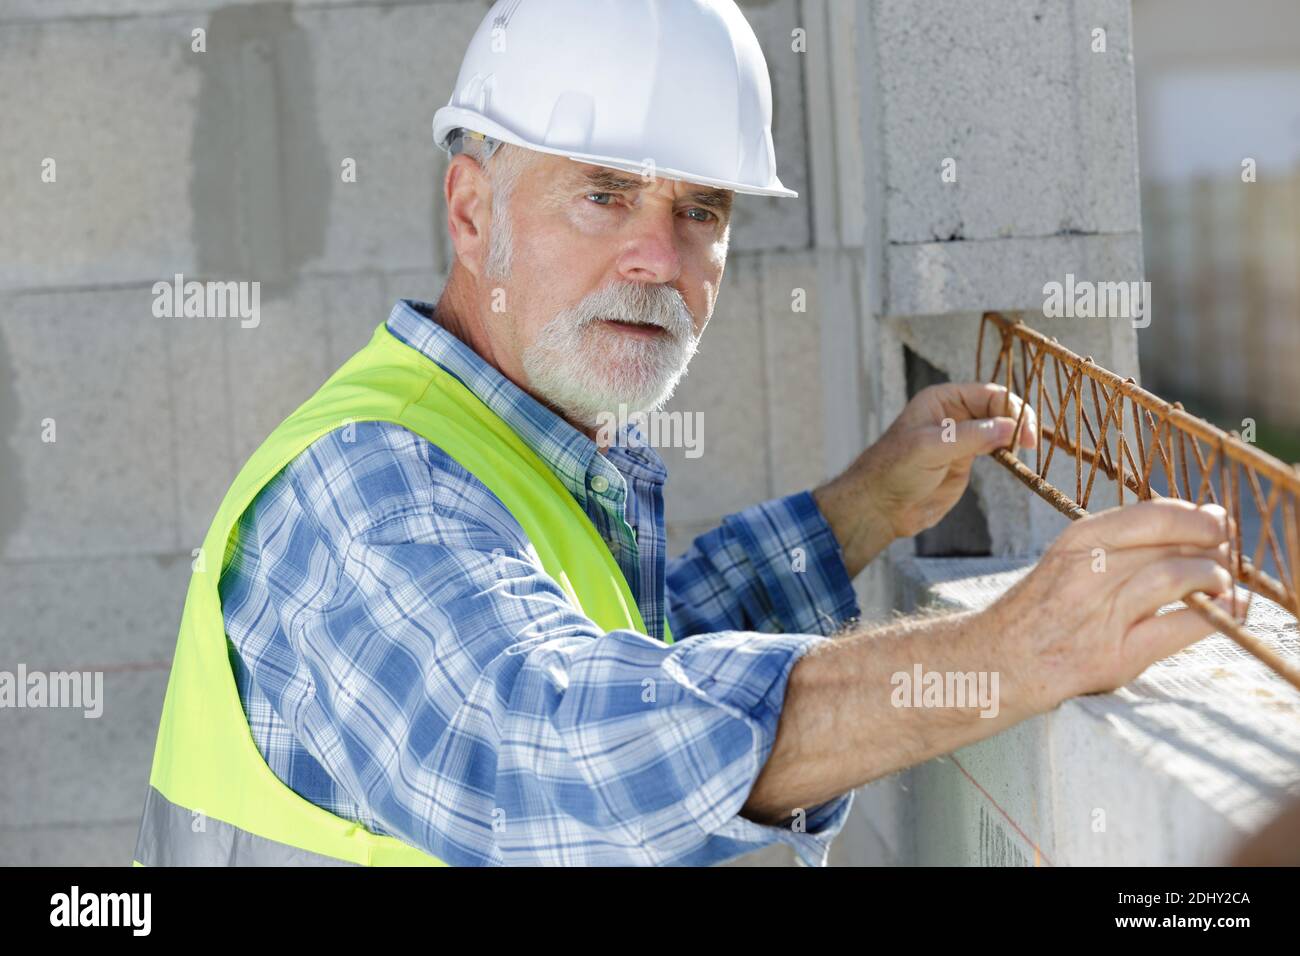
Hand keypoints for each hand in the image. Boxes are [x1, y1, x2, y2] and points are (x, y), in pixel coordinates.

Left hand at [813, 382, 1037, 575]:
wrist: (880, 506)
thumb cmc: (894, 470)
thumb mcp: (931, 447)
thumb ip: (971, 436)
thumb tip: (1011, 427)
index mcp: (942, 400)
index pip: (990, 394)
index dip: (1012, 409)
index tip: (1023, 434)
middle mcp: (954, 415)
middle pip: (1000, 409)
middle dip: (1018, 421)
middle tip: (1029, 443)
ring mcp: (961, 438)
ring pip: (1000, 428)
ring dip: (1016, 436)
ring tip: (1027, 449)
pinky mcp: (965, 461)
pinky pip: (994, 449)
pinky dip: (1009, 452)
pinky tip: (1017, 459)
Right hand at [987, 498, 1235, 712]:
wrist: (1000, 661)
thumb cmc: (1043, 609)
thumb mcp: (1070, 559)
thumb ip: (1123, 543)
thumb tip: (1199, 520)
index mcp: (1078, 541)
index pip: (1154, 515)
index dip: (1197, 517)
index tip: (1218, 523)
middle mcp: (1088, 572)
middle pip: (1172, 545)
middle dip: (1213, 548)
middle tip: (1226, 557)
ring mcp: (1101, 615)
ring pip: (1179, 578)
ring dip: (1215, 578)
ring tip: (1222, 584)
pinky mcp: (1117, 656)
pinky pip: (1181, 627)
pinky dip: (1217, 617)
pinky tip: (1229, 612)